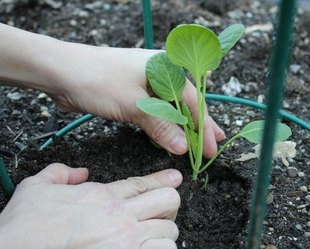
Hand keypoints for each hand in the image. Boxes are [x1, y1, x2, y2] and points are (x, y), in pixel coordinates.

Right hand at [0, 163, 182, 248]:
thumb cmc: (26, 226)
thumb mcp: (37, 186)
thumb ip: (60, 173)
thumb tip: (78, 172)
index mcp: (103, 196)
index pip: (143, 183)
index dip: (164, 179)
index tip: (174, 178)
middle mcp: (120, 216)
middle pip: (168, 201)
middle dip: (167, 206)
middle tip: (160, 211)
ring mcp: (126, 241)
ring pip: (169, 231)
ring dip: (163, 234)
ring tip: (152, 236)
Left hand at [48, 44, 224, 156]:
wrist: (60, 71)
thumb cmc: (98, 80)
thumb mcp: (133, 105)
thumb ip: (161, 127)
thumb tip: (183, 147)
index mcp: (165, 68)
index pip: (193, 101)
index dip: (204, 127)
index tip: (212, 148)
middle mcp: (159, 74)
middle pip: (185, 104)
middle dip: (199, 127)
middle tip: (212, 146)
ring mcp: (145, 83)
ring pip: (170, 109)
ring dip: (181, 128)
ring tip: (197, 144)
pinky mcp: (132, 94)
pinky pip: (154, 112)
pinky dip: (163, 125)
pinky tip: (170, 136)